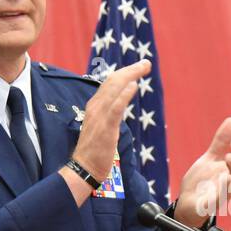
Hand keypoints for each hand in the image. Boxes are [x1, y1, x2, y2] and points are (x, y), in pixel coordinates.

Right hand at [72, 60, 150, 179]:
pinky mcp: (106, 127)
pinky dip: (124, 95)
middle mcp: (96, 106)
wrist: (84, 168)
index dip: (124, 73)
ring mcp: (100, 116)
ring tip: (144, 67)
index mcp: (95, 106)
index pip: (110, 83)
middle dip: (130, 70)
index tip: (138, 67)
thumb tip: (120, 105)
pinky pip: (116, 107)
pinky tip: (134, 85)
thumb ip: (109, 114)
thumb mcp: (101, 126)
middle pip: (113, 81)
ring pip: (114, 89)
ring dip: (130, 75)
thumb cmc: (94, 150)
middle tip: (146, 62)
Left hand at [173, 117, 230, 228]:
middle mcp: (230, 183)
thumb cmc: (201, 182)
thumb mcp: (210, 158)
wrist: (186, 203)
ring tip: (228, 156)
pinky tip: (225, 178)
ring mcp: (222, 194)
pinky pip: (220, 198)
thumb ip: (221, 142)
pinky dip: (224, 188)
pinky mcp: (211, 205)